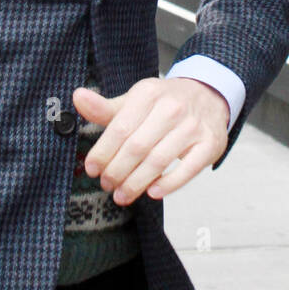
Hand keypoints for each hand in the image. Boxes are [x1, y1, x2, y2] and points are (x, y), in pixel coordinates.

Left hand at [74, 77, 228, 206]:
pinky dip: (169, 184)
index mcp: (148, 94)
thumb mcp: (135, 100)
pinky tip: (153, 192)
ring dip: (136, 183)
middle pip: (137, 147)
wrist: (208, 96)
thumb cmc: (165, 103)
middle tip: (107, 185)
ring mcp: (193, 126)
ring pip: (159, 160)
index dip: (102, 152)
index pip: (120, 128)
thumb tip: (78, 97)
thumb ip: (106, 107)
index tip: (92, 169)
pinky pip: (188, 169)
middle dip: (117, 171)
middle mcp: (172, 108)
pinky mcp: (210, 143)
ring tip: (122, 195)